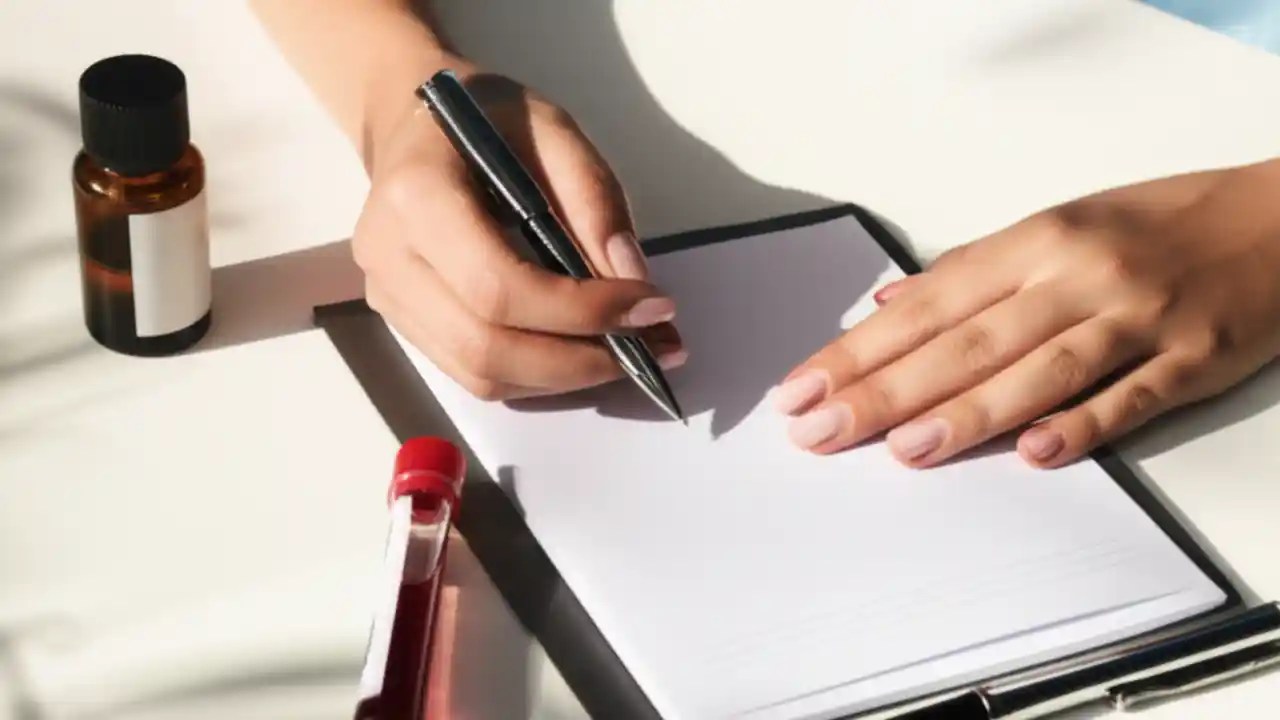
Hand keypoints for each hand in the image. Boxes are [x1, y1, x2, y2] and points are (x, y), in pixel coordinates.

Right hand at [354, 64, 684, 399]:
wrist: (416, 121)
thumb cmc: (488, 119)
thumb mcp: (553, 130)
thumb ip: (593, 200)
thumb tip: (632, 281)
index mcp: (416, 196)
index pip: (497, 286)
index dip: (580, 310)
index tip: (652, 307)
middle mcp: (387, 257)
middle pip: (485, 347)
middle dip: (578, 361)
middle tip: (649, 346)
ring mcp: (387, 297)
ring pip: (480, 374)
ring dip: (562, 378)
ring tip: (626, 354)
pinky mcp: (402, 323)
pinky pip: (473, 374)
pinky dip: (537, 375)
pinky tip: (581, 352)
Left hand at [774, 161, 1279, 467]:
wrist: (1276, 221)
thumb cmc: (1152, 225)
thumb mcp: (1057, 226)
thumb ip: (970, 270)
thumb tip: (888, 304)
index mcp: (1036, 239)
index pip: (927, 303)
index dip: (859, 350)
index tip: (802, 388)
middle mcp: (1079, 274)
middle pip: (967, 342)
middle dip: (884, 390)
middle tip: (820, 431)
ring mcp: (1139, 317)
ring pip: (1040, 369)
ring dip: (968, 413)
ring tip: (902, 450)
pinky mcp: (1194, 358)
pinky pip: (1132, 395)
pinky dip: (1085, 424)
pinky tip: (1036, 454)